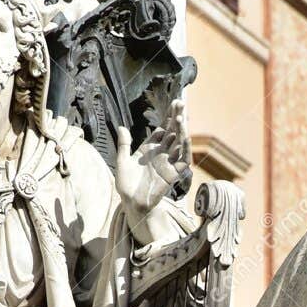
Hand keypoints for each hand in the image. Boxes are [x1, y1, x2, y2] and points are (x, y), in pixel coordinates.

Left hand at [114, 99, 187, 216]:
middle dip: (177, 118)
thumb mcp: (122, 162)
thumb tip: (121, 127)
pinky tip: (185, 138)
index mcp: (149, 149)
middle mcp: (161, 154)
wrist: (132, 203)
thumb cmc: (126, 185)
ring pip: (179, 143)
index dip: (167, 117)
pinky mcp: (173, 174)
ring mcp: (168, 163)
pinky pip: (183, 160)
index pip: (162, 129)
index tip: (173, 103)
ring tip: (180, 117)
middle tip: (181, 102)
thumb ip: (124, 145)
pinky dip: (186, 149)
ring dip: (181, 131)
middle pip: (172, 132)